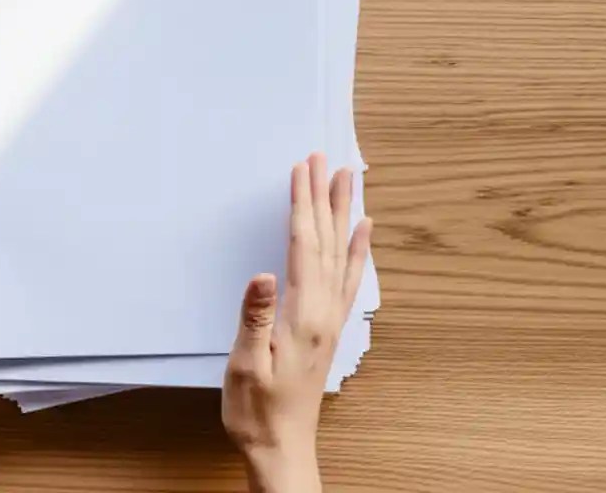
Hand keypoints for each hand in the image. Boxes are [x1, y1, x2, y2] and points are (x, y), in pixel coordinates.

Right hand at [222, 153, 372, 492]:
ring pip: (341, 254)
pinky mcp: (328, 329)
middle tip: (326, 158)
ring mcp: (330, 320)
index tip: (302, 168)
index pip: (304, 246)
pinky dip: (355, 250)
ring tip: (349, 181)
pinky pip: (347, 278)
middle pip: (326, 242)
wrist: (282, 448)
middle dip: (324, 197)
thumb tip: (263, 274)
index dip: (302, 204)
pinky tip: (360, 234)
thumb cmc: (257, 411)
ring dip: (343, 214)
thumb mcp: (245, 364)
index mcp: (303, 316)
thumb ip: (255, 317)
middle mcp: (325, 312)